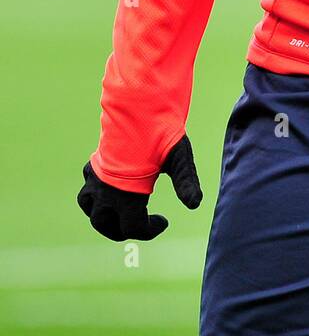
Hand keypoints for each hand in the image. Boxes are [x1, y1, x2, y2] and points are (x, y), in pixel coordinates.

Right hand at [77, 134, 201, 241]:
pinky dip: (94, 198)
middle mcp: (107, 190)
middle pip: (105, 225)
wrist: (138, 104)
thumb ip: (186, 182)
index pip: (132, 228)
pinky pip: (87, 190)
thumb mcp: (178, 157)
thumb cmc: (161, 130)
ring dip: (104, 218)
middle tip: (139, 226)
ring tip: (119, 216)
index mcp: (127, 194)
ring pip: (91, 210)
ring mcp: (96, 179)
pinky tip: (111, 191)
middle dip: (121, 231)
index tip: (163, 222)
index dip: (149, 231)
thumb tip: (195, 204)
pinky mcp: (93, 166)